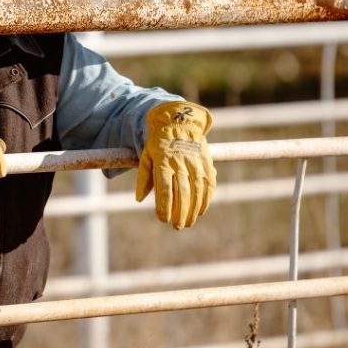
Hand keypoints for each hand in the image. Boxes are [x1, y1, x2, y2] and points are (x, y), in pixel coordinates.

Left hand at [135, 101, 215, 228]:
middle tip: (177, 226)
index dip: (164, 206)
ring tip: (188, 222)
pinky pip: (209, 183)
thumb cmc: (158, 142)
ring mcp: (196, 162)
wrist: (178, 121)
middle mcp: (181, 162)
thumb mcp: (146, 156)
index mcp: (164, 161)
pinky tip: (201, 210)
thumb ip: (143, 177)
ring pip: (198, 190)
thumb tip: (138, 199)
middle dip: (181, 212)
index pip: (165, 189)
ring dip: (194, 209)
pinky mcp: (207, 161)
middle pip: (183, 192)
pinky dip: (206, 199)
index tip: (163, 219)